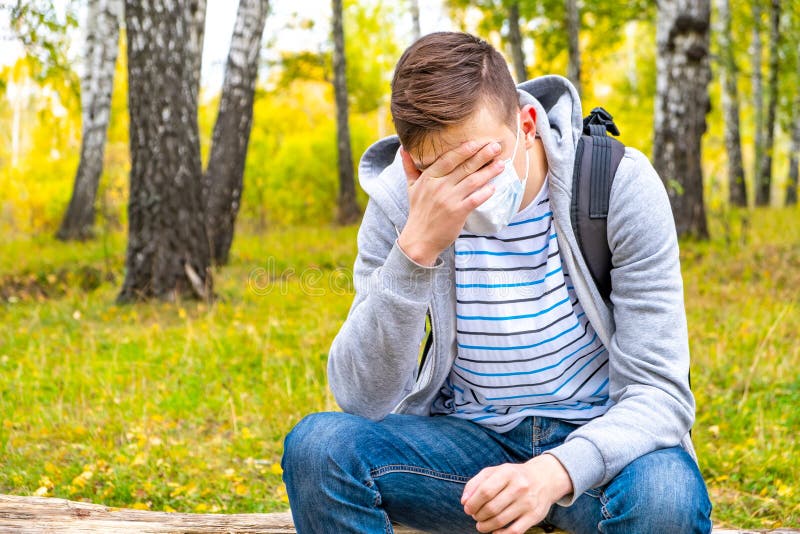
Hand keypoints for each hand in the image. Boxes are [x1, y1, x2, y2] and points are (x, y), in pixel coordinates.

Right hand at [396, 141, 502, 265]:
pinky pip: (475, 199)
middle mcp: (439, 186)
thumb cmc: (418, 211)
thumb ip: (409, 167)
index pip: (449, 159)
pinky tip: (494, 187)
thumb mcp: (411, 187)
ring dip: (488, 172)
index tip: (478, 141)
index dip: (465, 149)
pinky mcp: (458, 213)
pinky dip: (485, 193)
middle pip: (464, 167)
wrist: (419, 239)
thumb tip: (403, 148)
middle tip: (496, 146)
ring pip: (473, 181)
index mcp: (428, 178)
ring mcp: (449, 200)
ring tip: (501, 164)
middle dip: (482, 155)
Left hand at [461, 454, 572, 533]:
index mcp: (507, 473)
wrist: (544, 478)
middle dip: (478, 515)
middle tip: (475, 516)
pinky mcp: (534, 516)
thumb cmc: (513, 475)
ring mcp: (528, 502)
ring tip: (481, 525)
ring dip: (486, 526)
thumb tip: (464, 501)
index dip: (473, 503)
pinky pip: (514, 531)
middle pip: (491, 508)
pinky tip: (494, 532)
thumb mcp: (495, 471)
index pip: (485, 491)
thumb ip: (476, 483)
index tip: (468, 509)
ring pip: (500, 521)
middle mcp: (519, 487)